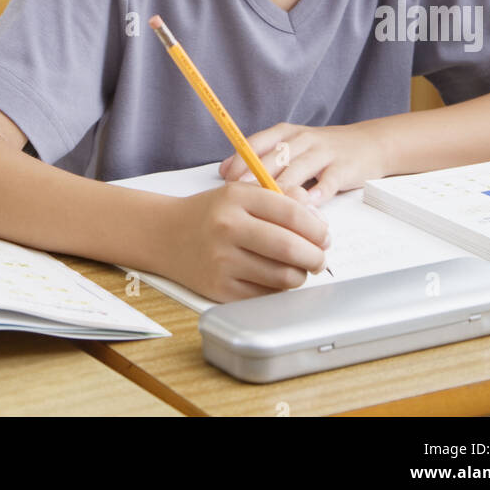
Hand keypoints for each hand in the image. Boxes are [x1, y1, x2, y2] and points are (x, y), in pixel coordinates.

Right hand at [162, 181, 330, 302]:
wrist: (165, 235)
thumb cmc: (211, 213)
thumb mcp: (241, 193)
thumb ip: (281, 198)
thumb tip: (318, 220)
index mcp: (236, 197)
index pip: (291, 212)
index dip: (316, 227)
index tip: (325, 235)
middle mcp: (227, 227)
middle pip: (289, 247)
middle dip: (315, 256)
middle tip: (319, 257)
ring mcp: (222, 261)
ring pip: (282, 277)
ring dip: (300, 276)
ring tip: (298, 269)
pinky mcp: (219, 290)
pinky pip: (265, 296)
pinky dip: (278, 290)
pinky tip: (276, 279)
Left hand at [219, 122, 388, 204]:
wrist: (369, 144)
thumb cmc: (323, 150)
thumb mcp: (291, 146)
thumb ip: (260, 157)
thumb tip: (223, 170)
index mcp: (286, 133)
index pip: (257, 143)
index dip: (240, 161)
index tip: (226, 180)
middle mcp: (303, 139)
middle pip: (275, 156)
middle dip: (256, 176)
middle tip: (240, 195)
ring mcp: (324, 153)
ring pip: (299, 168)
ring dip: (283, 187)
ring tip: (268, 205)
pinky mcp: (344, 168)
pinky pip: (328, 181)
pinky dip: (318, 193)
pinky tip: (307, 206)